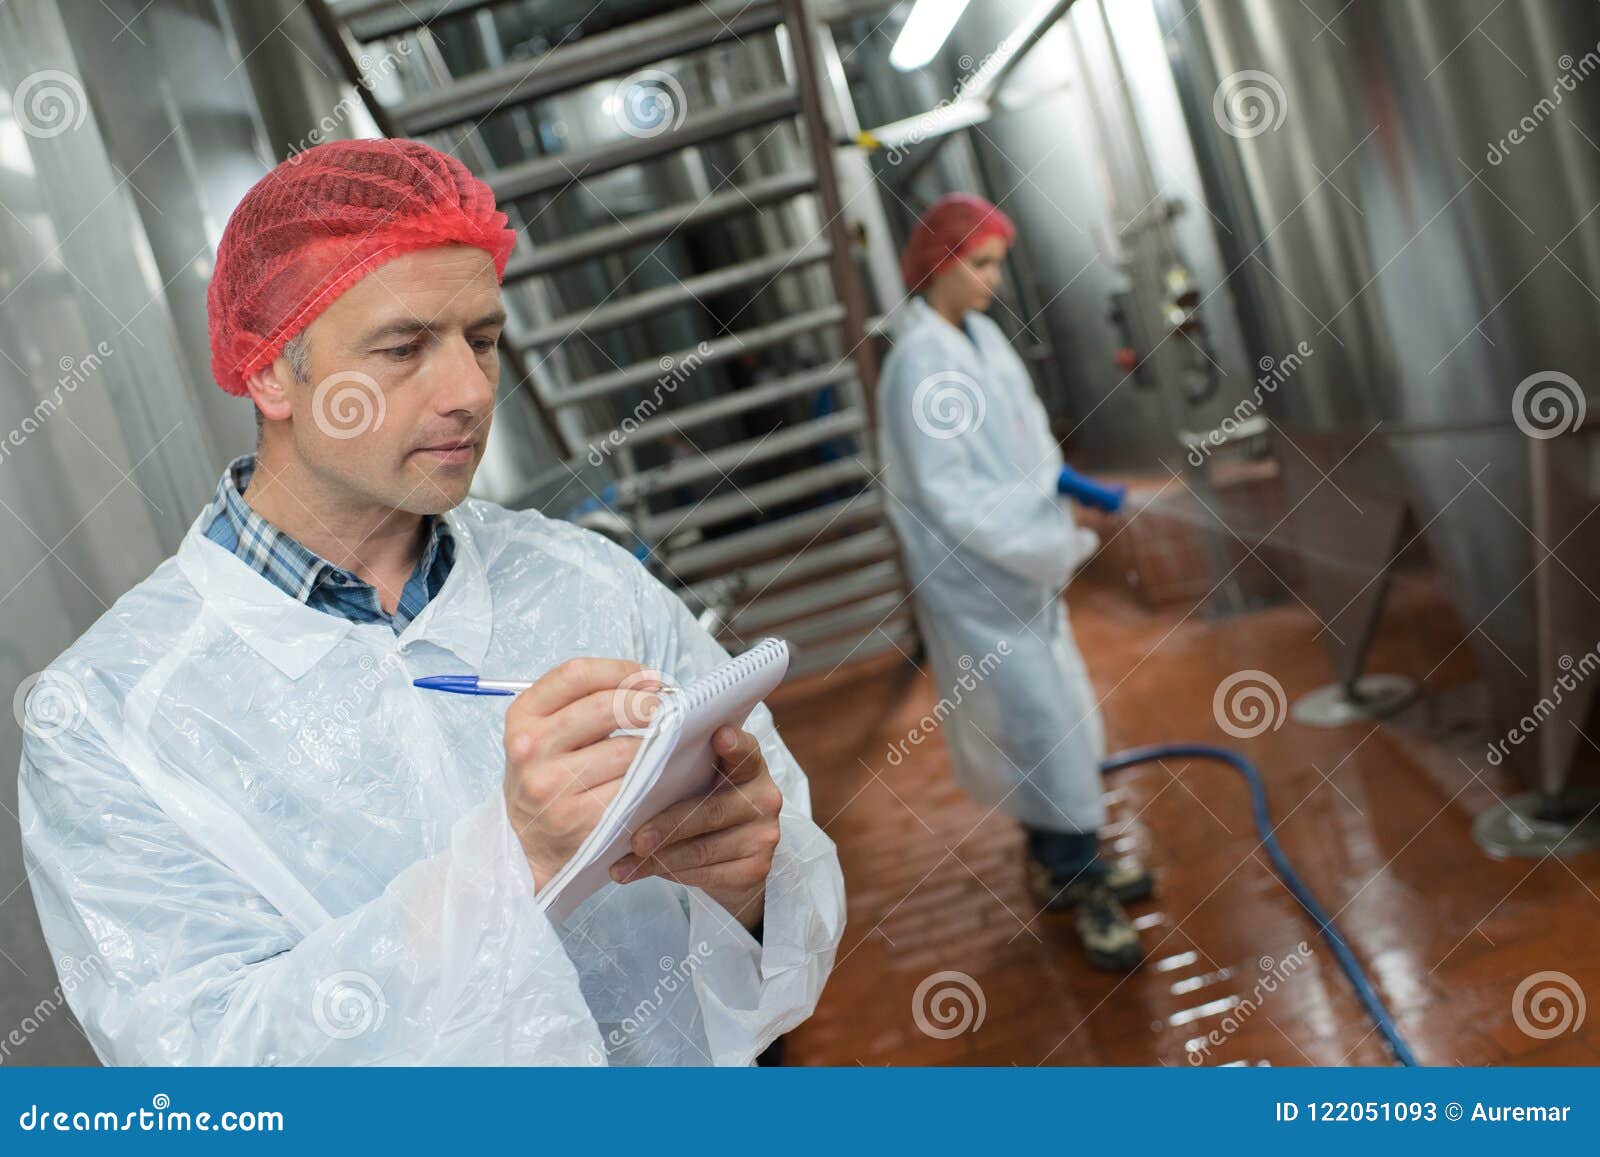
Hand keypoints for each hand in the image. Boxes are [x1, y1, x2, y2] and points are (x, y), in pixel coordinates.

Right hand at [502, 658, 661, 890]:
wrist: (526, 845)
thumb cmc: (547, 778)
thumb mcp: (546, 733)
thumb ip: (584, 702)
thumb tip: (649, 683)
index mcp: (522, 717)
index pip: (576, 675)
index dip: (620, 670)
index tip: (649, 678)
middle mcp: (531, 748)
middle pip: (605, 706)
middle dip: (646, 703)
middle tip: (665, 708)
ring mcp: (553, 785)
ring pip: (626, 749)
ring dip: (654, 744)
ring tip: (660, 745)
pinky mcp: (580, 817)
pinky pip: (632, 786)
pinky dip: (652, 777)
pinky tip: (655, 775)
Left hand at [609, 726, 781, 929]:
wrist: (736, 853)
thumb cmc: (706, 803)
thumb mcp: (702, 781)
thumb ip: (683, 772)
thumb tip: (632, 782)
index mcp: (750, 766)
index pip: (746, 751)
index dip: (734, 744)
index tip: (719, 736)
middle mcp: (765, 798)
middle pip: (711, 811)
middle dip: (667, 827)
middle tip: (634, 840)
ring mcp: (764, 835)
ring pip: (703, 850)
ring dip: (658, 860)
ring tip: (623, 866)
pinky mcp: (757, 869)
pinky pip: (707, 874)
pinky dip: (671, 874)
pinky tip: (647, 872)